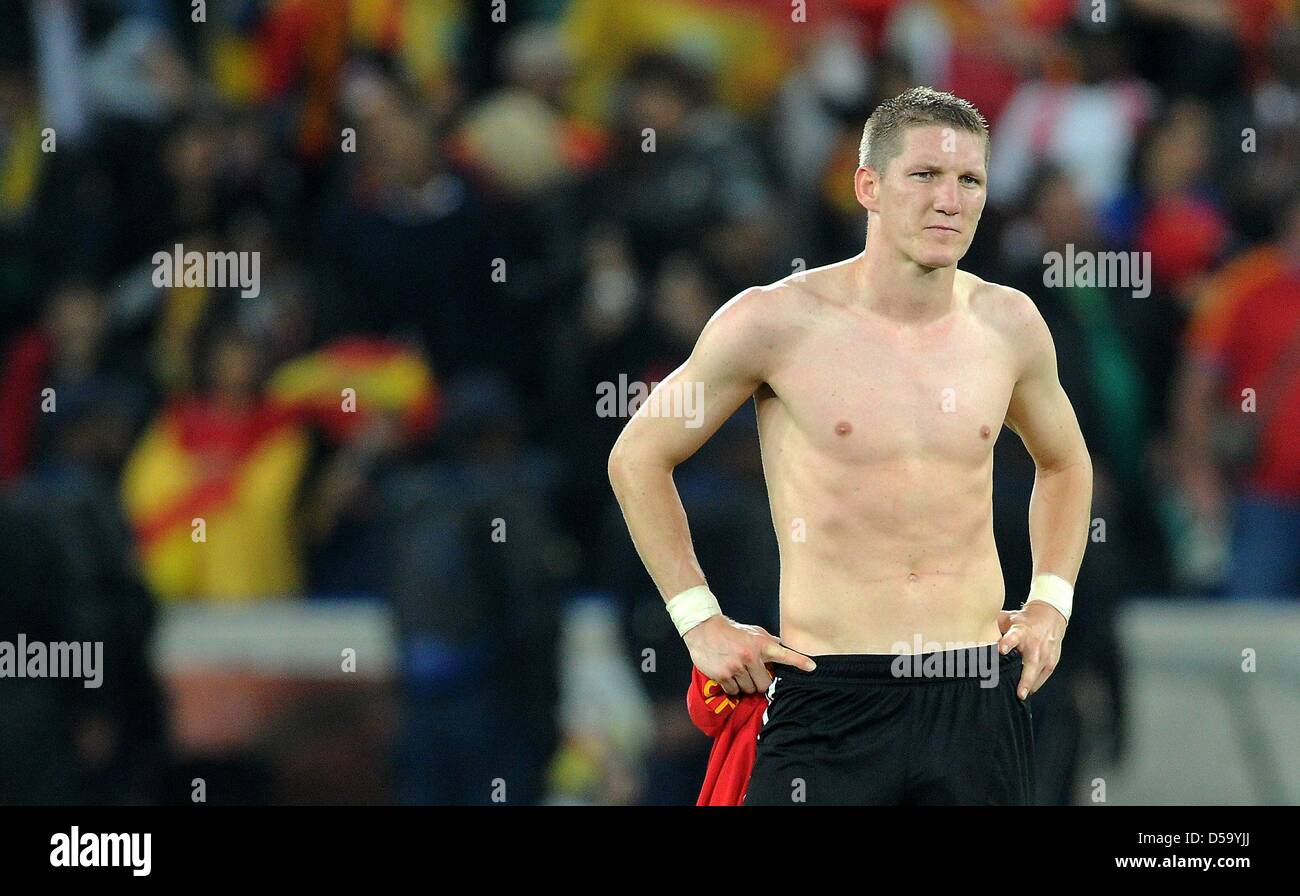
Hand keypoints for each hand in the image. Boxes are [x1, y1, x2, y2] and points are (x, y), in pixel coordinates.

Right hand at [682, 615, 815, 695]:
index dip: (800, 662)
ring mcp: (736, 667)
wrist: (704, 629)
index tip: (813, 668)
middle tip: (751, 673)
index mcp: (761, 644)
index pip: (785, 654)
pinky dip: (732, 687)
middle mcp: (750, 656)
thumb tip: (785, 648)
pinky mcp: (723, 675)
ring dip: (744, 685)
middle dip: (759, 682)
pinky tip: (727, 674)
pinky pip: (734, 691)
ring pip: (749, 689)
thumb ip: (769, 642)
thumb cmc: (732, 631)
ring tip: (737, 671)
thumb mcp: (754, 632)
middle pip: (765, 684)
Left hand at [996, 602, 1065, 699]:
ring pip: (1037, 675)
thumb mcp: (1008, 618)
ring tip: (1019, 697)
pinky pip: (1042, 678)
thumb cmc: (1024, 620)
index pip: (1013, 637)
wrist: (1051, 617)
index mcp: (1021, 632)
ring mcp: (1045, 655)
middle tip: (1019, 693)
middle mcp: (1034, 645)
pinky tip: (1025, 693)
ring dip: (1029, 686)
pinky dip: (1034, 686)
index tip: (1001, 650)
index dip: (1007, 643)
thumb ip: (992, 627)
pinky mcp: (1051, 663)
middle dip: (1025, 680)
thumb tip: (971, 634)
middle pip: (1031, 664)